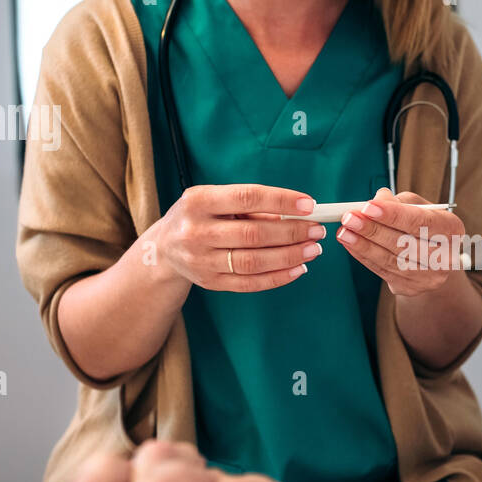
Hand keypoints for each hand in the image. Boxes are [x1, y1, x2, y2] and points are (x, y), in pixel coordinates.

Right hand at [155, 183, 325, 291]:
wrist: (165, 249)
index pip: (247, 197)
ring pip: (254, 262)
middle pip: (253, 234)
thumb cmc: (200, 217)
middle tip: (317, 231)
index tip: (309, 205)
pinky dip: (278, 277)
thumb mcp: (216, 200)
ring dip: (290, 256)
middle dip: (292, 233)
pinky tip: (298, 268)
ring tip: (312, 250)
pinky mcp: (210, 282)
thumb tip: (299, 213)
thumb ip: (252, 207)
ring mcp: (201, 260)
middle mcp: (196, 231)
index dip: (281, 201)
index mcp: (198, 201)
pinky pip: (250, 283)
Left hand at [335, 187, 465, 296]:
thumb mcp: (417, 206)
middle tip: (349, 218)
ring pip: (391, 260)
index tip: (367, 207)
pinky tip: (350, 244)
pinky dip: (363, 256)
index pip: (421, 221)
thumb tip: (377, 200)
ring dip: (363, 245)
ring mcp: (429, 277)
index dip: (393, 215)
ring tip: (344, 231)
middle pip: (404, 243)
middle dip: (373, 230)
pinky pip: (383, 271)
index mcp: (452, 229)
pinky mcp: (411, 288)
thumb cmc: (423, 226)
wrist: (433, 259)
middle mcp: (446, 256)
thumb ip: (399, 201)